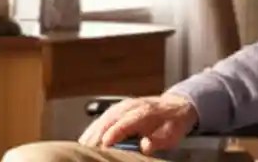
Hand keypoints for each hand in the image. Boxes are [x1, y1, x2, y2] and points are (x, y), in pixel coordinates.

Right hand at [77, 94, 197, 154]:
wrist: (176, 105)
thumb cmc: (173, 123)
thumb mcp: (172, 135)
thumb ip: (158, 141)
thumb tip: (144, 146)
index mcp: (146, 112)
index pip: (126, 122)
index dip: (115, 132)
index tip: (105, 144)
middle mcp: (131, 106)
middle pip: (110, 120)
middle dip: (97, 135)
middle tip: (87, 151)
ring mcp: (123, 106)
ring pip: (103, 119)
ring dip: (91, 133)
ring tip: (82, 148)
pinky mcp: (117, 109)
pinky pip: (102, 118)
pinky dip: (93, 129)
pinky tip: (85, 139)